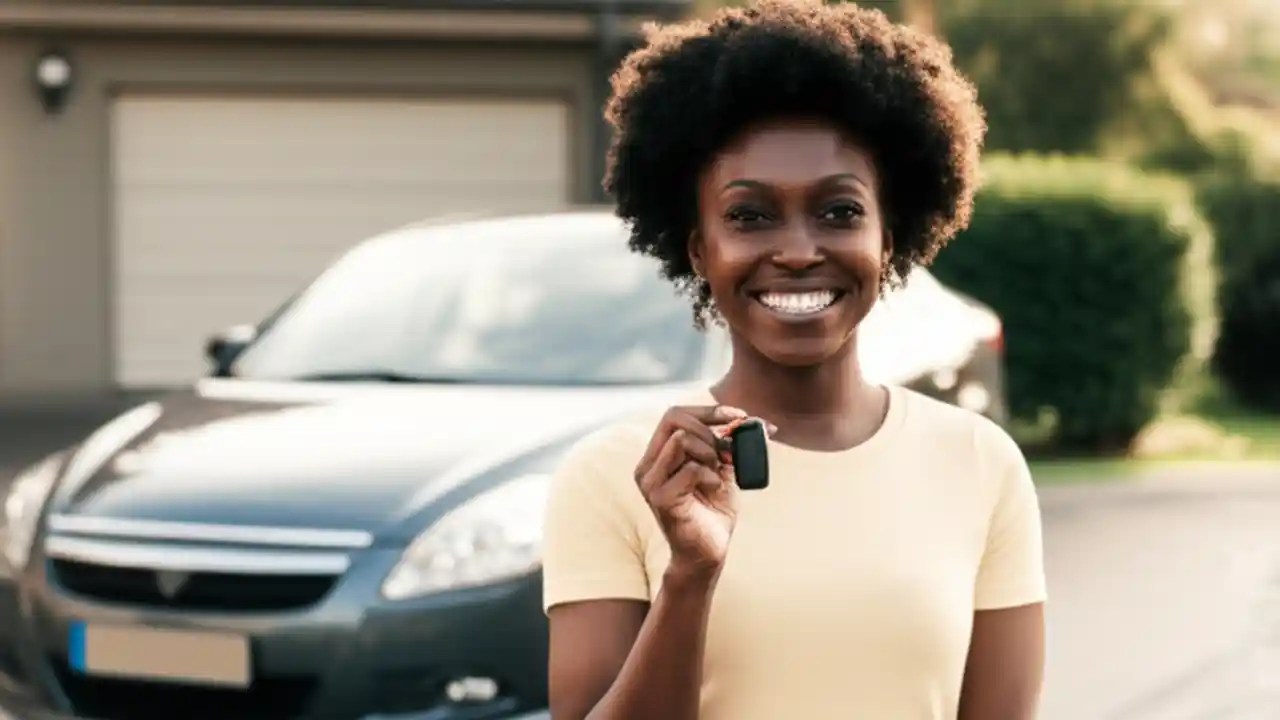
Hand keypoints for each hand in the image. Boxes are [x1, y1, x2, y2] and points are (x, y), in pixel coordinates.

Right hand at [633, 405, 749, 576]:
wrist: (708, 552)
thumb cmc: (713, 509)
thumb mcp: (722, 468)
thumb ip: (728, 443)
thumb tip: (756, 422)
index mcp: (657, 454)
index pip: (675, 414)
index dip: (709, 410)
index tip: (740, 417)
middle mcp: (647, 465)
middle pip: (674, 419)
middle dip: (709, 430)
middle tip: (728, 452)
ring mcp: (650, 482)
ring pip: (681, 440)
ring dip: (710, 453)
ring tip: (718, 474)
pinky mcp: (660, 499)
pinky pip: (691, 469)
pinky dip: (711, 476)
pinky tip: (714, 490)